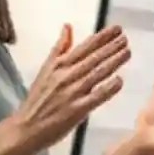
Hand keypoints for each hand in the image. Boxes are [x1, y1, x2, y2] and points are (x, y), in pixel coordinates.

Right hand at [8, 23, 130, 154]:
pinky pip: (96, 97)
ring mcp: (72, 93)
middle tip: (125, 38)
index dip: (102, 37)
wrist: (27, 127)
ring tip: (127, 52)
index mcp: (59, 65)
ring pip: (96, 73)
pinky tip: (119, 81)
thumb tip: (67, 27)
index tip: (117, 29)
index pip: (85, 47)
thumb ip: (59, 48)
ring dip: (113, 62)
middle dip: (111, 47)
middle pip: (93, 58)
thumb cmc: (38, 99)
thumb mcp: (46, 69)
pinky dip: (108, 88)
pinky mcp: (77, 110)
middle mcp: (66, 76)